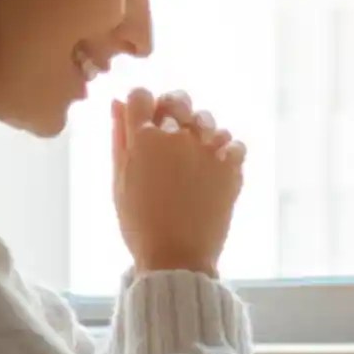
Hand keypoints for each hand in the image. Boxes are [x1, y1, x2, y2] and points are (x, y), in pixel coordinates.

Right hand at [112, 88, 247, 276]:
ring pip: (207, 120)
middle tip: (173, 131)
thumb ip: (119, 139)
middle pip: (177, 101)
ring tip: (195, 155)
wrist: (176, 257)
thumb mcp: (119, 181)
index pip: (141, 95)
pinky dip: (227, 150)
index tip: (146, 119)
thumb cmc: (140, 223)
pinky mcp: (231, 167)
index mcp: (143, 139)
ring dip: (201, 131)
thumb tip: (119, 103)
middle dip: (173, 110)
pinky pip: (234, 143)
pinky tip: (216, 166)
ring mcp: (206, 150)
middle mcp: (176, 137)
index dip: (143, 104)